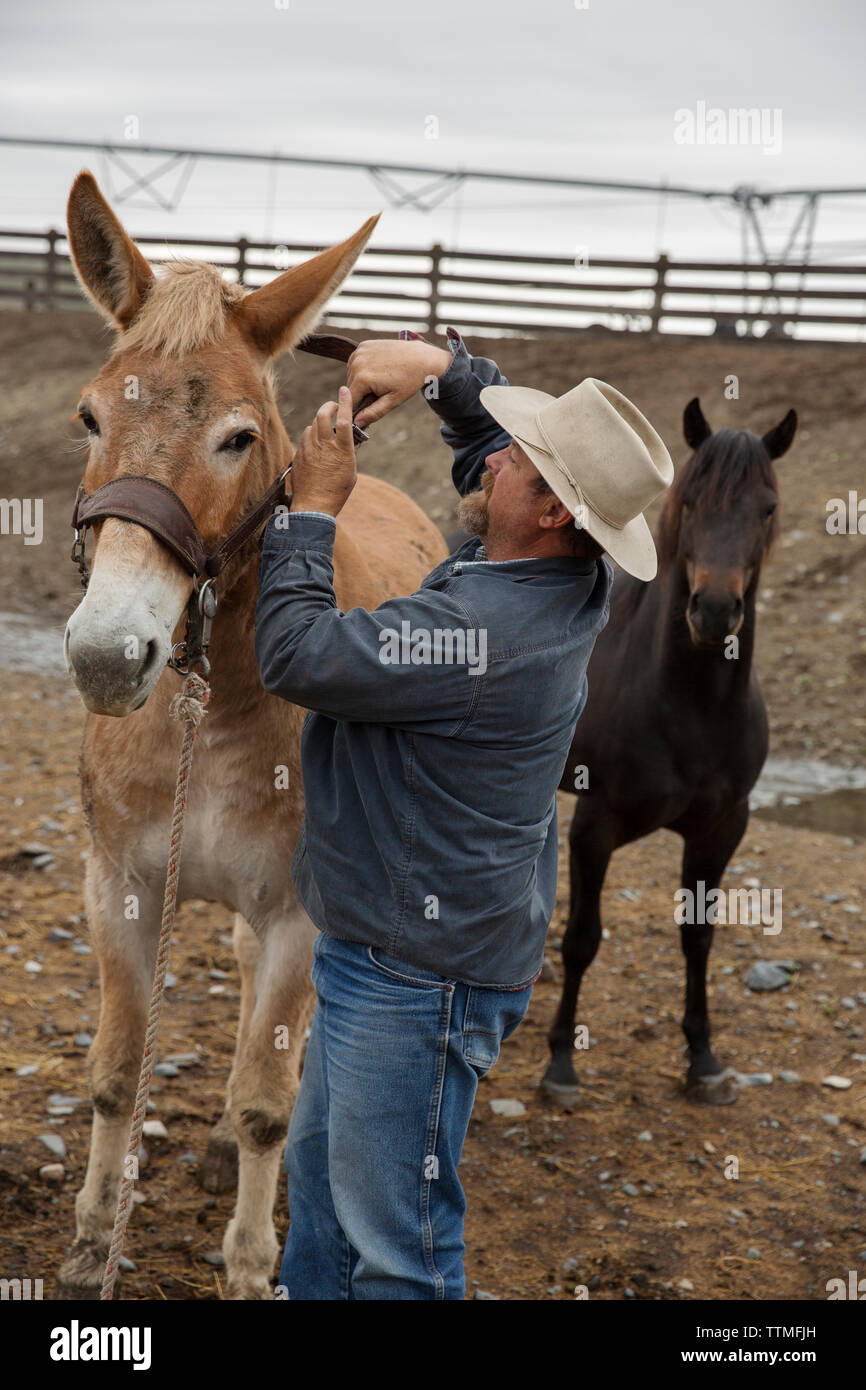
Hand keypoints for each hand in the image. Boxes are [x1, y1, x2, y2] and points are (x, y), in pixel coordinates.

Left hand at [290, 387, 356, 517]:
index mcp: (341, 450)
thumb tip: (350, 439)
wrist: (313, 506)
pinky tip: (315, 446)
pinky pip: (304, 438)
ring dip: (319, 424)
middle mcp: (324, 446)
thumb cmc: (337, 492)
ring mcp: (309, 449)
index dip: (344, 403)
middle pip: (322, 414)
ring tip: (325, 433)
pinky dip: (311, 437)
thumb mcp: (351, 471)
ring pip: (312, 426)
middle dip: (328, 406)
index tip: (343, 391)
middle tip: (332, 407)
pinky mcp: (298, 455)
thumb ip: (349, 452)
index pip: (344, 420)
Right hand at [347, 338, 451, 427]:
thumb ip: (373, 413)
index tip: (373, 405)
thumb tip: (356, 423)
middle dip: (362, 392)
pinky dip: (363, 368)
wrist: (421, 357)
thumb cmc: (409, 380)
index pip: (350, 401)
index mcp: (362, 378)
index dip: (360, 407)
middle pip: (351, 388)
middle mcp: (357, 363)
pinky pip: (356, 363)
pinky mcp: (363, 345)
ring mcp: (359, 352)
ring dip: (362, 380)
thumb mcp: (393, 400)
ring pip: (352, 375)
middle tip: (383, 389)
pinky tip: (378, 368)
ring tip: (382, 378)